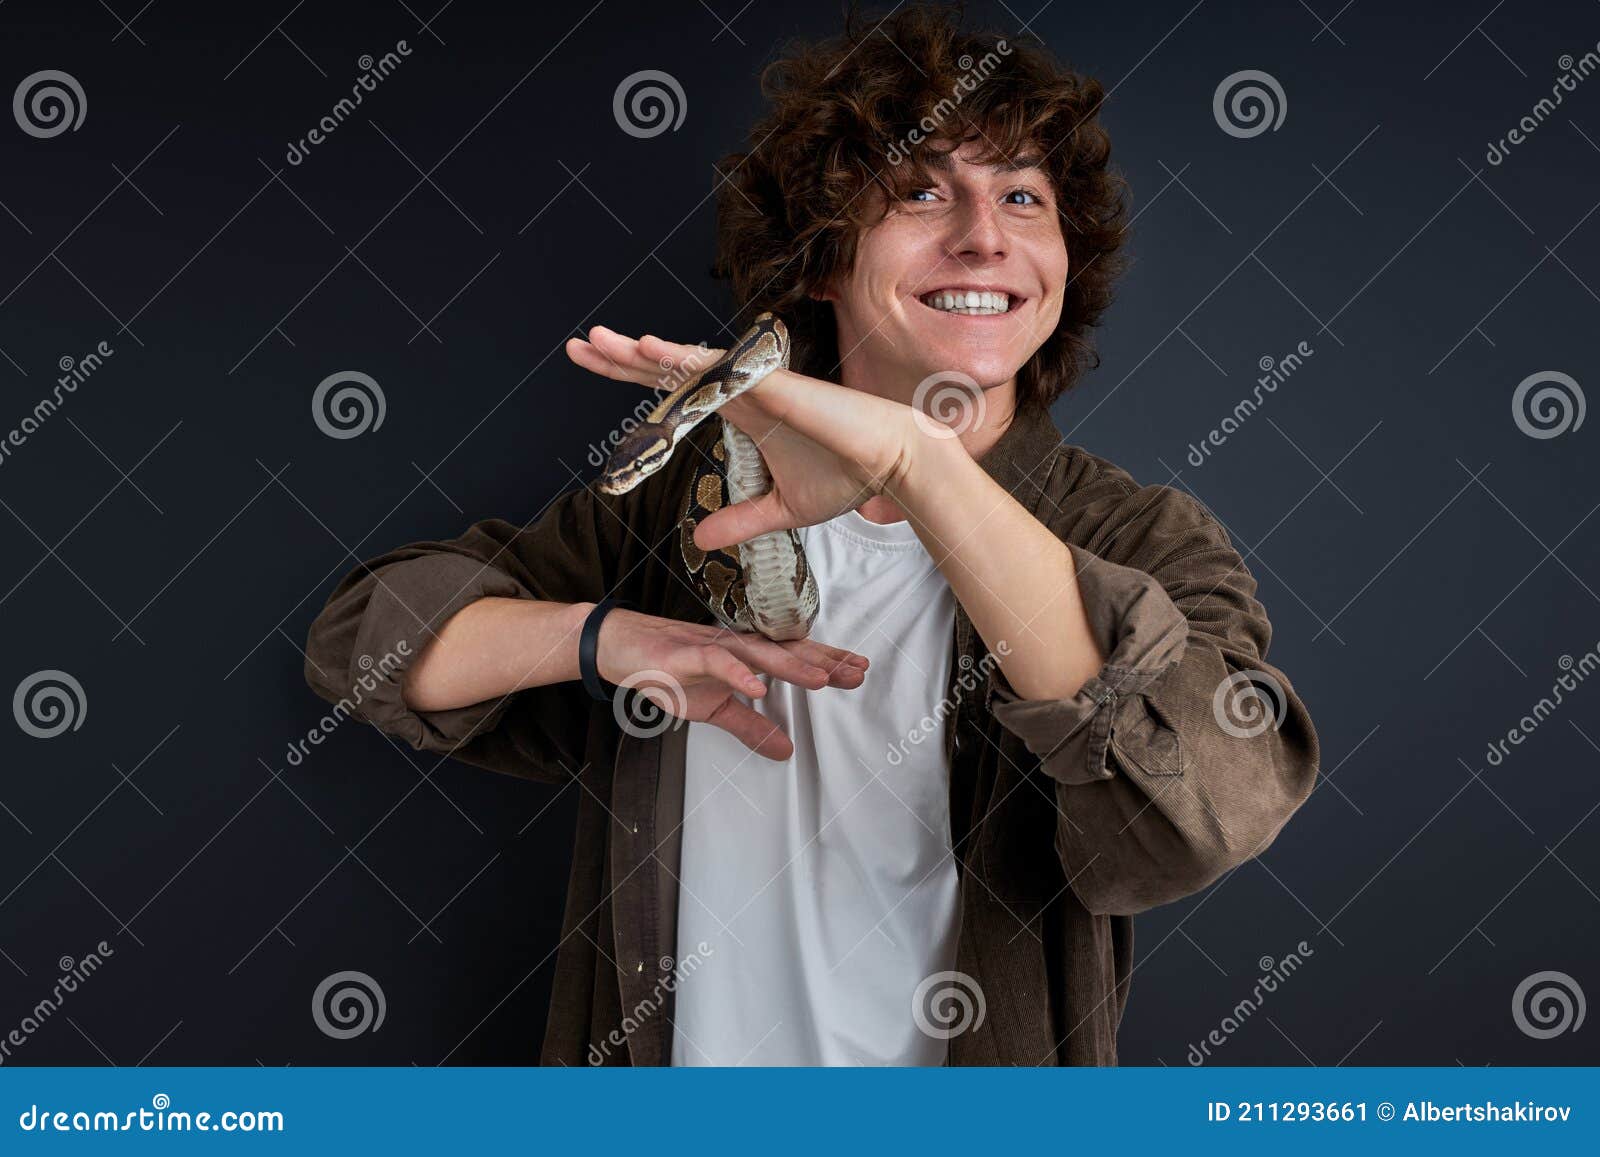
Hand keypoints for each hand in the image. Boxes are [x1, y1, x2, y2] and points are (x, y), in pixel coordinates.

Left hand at [567, 325, 933, 550]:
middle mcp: (741, 391)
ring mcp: (755, 385)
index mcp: (742, 411)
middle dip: (621, 357)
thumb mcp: (781, 510)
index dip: (634, 378)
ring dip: (641, 352)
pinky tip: (650, 348)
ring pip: (687, 364)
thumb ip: (740, 521)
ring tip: (599, 340)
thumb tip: (700, 542)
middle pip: (669, 369)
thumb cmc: (847, 474)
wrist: (893, 462)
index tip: (595, 364)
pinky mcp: (773, 386)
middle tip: (577, 344)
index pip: (675, 391)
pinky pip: (721, 371)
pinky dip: (684, 360)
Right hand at [594, 607, 867, 759]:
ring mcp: (712, 648)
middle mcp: (736, 646)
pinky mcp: (685, 656)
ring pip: (758, 653)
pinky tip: (757, 686)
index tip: (860, 672)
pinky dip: (737, 673)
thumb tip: (787, 752)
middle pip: (787, 651)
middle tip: (857, 672)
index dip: (827, 663)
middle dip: (823, 663)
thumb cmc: (670, 672)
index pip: (794, 657)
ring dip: (791, 666)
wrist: (623, 649)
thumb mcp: (715, 710)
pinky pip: (715, 662)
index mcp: (746, 657)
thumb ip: (752, 727)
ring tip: (821, 680)